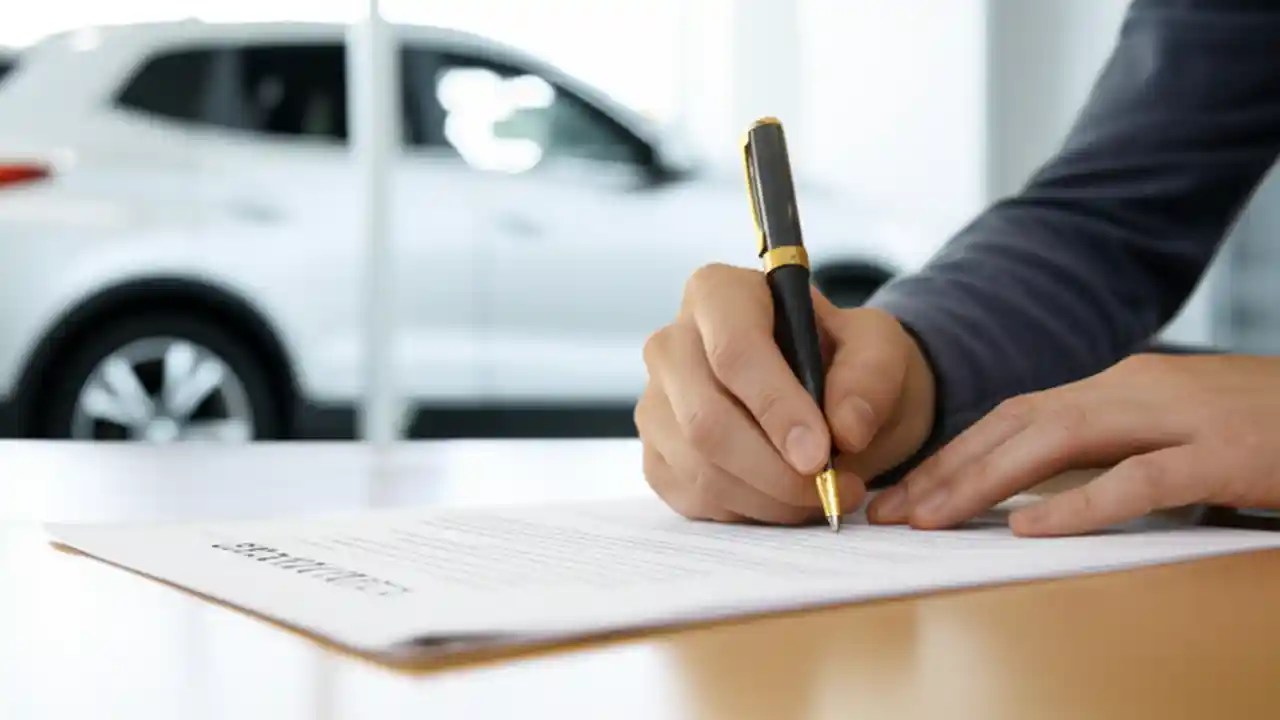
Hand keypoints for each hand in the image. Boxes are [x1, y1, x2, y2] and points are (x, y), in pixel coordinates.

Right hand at [635, 263, 935, 524]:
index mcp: (717, 293)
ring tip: (824, 494)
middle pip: (707, 420)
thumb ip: (871, 377)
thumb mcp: (878, 347)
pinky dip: (750, 511)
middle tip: (834, 489)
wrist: (826, 392)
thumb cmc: (844, 359)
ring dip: (771, 499)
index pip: (733, 352)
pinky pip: (696, 499)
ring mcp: (656, 404)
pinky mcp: (656, 456)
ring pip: (701, 468)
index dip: (776, 408)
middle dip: (776, 471)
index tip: (820, 454)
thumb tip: (846, 429)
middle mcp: (671, 344)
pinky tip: (786, 498)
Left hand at [867, 353, 1279, 535]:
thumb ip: (1105, 452)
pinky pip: (1138, 480)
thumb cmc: (1255, 430)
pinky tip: (1031, 527)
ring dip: (984, 482)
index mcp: (1117, 386)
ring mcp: (1176, 417)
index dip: (951, 454)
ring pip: (1057, 442)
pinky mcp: (1220, 453)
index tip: (903, 492)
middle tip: (890, 511)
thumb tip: (1033, 491)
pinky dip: (1080, 504)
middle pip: (1016, 426)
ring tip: (932, 517)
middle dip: (945, 470)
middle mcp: (1133, 389)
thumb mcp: (1166, 433)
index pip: (1012, 418)